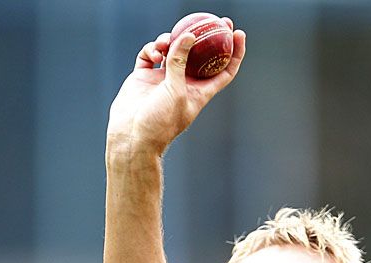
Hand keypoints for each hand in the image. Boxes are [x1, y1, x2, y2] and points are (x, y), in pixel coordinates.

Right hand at [106, 19, 245, 157]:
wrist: (132, 137)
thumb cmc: (159, 123)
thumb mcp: (175, 92)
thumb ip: (180, 63)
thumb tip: (189, 35)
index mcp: (199, 92)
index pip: (223, 70)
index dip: (234, 53)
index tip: (238, 34)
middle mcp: (183, 84)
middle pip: (199, 55)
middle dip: (206, 36)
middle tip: (213, 18)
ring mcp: (163, 79)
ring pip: (173, 50)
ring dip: (172, 40)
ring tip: (167, 41)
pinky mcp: (144, 76)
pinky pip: (150, 54)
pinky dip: (152, 48)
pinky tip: (154, 52)